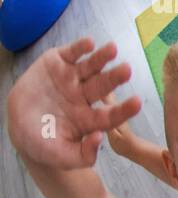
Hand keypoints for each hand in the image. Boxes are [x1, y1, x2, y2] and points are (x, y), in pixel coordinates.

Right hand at [6, 38, 141, 169]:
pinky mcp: (58, 63)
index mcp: (89, 119)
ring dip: (102, 58)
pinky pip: (71, 54)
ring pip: (91, 67)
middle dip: (115, 78)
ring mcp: (72, 79)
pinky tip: (89, 42)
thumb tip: (99, 139)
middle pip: (103, 87)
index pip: (110, 114)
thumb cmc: (42, 143)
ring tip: (112, 48)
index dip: (123, 110)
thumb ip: (81, 154)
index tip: (137, 102)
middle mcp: (84, 97)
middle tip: (127, 70)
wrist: (18, 124)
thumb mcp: (58, 155)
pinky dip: (79, 47)